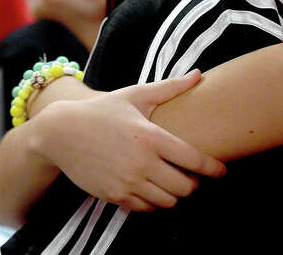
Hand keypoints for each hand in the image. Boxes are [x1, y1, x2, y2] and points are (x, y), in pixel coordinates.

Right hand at [35, 70, 225, 211]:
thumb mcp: (135, 95)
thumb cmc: (102, 110)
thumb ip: (170, 88)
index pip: (194, 159)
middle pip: (184, 187)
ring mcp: (127, 181)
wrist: (61, 132)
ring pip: (167, 201)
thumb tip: (198, 75)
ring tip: (173, 182)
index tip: (222, 170)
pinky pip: (146, 208)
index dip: (213, 168)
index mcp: (150, 136)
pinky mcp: (114, 195)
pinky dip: (154, 202)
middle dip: (193, 183)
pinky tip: (152, 189)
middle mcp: (141, 162)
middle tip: (192, 175)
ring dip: (175, 195)